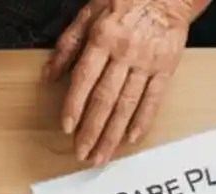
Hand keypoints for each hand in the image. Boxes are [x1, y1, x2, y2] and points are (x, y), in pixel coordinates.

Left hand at [45, 0, 195, 165]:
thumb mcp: (89, 10)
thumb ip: (68, 43)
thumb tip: (49, 74)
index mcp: (103, 37)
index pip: (85, 79)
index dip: (74, 106)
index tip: (67, 128)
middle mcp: (125, 52)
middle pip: (105, 99)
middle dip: (92, 130)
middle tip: (82, 153)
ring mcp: (147, 62)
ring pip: (127, 104)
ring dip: (113, 134)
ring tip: (102, 156)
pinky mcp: (166, 68)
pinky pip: (153, 99)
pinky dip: (142, 121)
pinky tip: (131, 139)